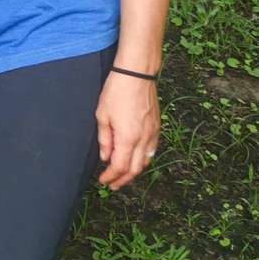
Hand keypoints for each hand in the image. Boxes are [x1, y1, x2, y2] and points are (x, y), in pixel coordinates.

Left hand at [95, 67, 160, 190]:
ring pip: (146, 161)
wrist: (137, 74)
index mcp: (128, 137)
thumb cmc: (116, 92)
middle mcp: (144, 139)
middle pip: (136, 169)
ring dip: (134, 172)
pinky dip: (143, 160)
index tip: (103, 181)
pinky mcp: (158, 127)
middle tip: (112, 185)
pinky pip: (152, 150)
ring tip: (122, 176)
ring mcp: (153, 133)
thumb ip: (104, 139)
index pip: (121, 166)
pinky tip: (135, 160)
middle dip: (123, 180)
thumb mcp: (102, 115)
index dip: (112, 176)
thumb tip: (105, 158)